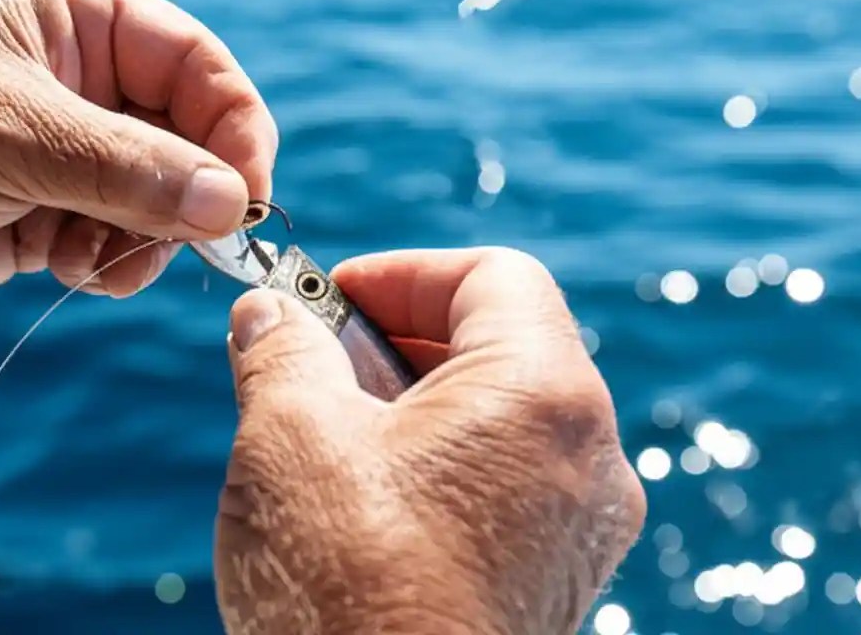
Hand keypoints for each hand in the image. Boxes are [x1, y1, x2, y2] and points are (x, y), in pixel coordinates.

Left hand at [0, 0, 274, 345]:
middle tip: (188, 244)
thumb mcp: (11, 131)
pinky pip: (119, 242)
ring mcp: (69, 151)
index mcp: (79, 18)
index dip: (235, 128)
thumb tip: (232, 203)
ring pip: (161, 201)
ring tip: (98, 261)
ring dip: (145, 240)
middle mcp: (85, 82)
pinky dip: (109, 265)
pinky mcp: (49, 214)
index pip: (196, 65)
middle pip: (190, 139)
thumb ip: (127, 167)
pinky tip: (66, 269)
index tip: (247, 195)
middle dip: (189, 197)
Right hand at [214, 248, 644, 634]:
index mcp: (544, 395)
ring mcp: (581, 529)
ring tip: (329, 433)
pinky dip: (441, 467)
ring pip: (503, 419)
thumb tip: (270, 315)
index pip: (492, 276)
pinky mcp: (556, 584)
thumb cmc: (346, 587)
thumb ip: (281, 348)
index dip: (403, 273)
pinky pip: (507, 487)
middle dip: (398, 338)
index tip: (328, 300)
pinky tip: (365, 502)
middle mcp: (590, 457)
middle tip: (316, 360)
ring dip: (415, 404)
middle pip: (503, 343)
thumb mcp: (288, 436)